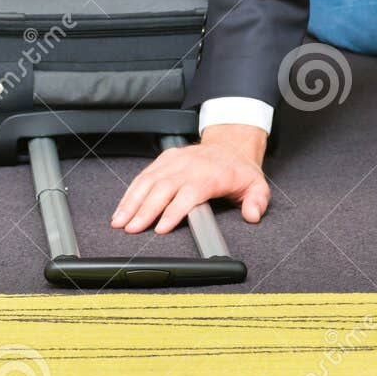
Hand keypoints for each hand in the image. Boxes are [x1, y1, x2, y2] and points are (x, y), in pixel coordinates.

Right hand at [109, 123, 269, 233]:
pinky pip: (145, 175)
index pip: (189, 193)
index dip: (174, 211)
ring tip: (119, 221)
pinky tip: (122, 207)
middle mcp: (190, 165)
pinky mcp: (165, 158)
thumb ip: (257, 201)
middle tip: (131, 229)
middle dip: (145, 210)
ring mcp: (176, 160)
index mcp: (211, 174)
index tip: (160, 228)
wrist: (231, 146)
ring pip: (149, 180)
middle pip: (163, 188)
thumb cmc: (239, 171)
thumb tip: (253, 214)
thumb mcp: (257, 186)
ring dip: (132, 201)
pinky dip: (131, 192)